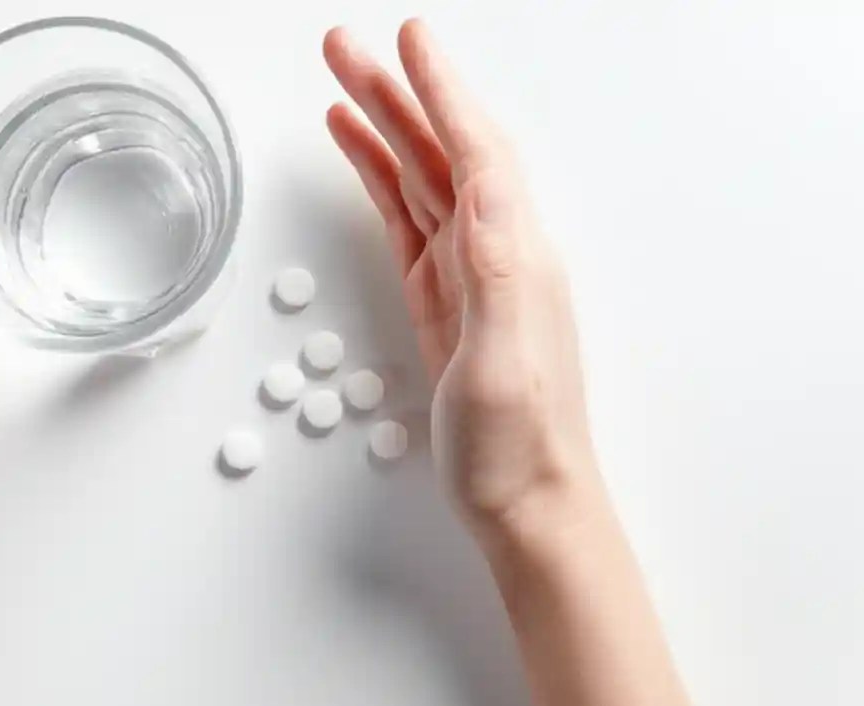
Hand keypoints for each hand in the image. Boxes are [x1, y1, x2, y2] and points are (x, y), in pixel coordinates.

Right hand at [324, 21, 598, 530]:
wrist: (525, 501)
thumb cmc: (519, 443)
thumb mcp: (506, 362)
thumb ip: (496, 276)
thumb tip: (482, 195)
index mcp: (514, 255)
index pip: (475, 151)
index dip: (443, 91)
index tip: (411, 39)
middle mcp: (494, 252)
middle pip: (440, 150)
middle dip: (396, 91)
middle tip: (343, 43)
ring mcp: (464, 274)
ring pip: (418, 178)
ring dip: (381, 125)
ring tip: (339, 78)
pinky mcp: (440, 299)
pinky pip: (406, 220)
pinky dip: (379, 179)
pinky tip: (358, 152)